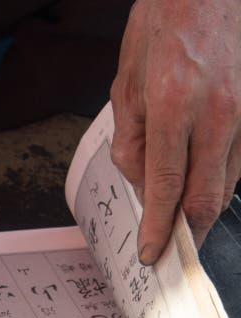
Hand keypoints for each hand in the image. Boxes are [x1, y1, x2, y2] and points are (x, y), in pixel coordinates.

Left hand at [110, 0, 240, 262]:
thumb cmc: (162, 26)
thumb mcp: (127, 83)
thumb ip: (131, 139)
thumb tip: (140, 183)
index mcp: (175, 105)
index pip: (166, 186)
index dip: (158, 227)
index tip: (150, 252)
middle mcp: (218, 113)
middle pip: (206, 196)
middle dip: (187, 232)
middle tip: (170, 252)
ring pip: (228, 182)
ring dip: (203, 209)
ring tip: (180, 224)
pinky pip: (240, 160)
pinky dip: (219, 180)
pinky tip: (200, 186)